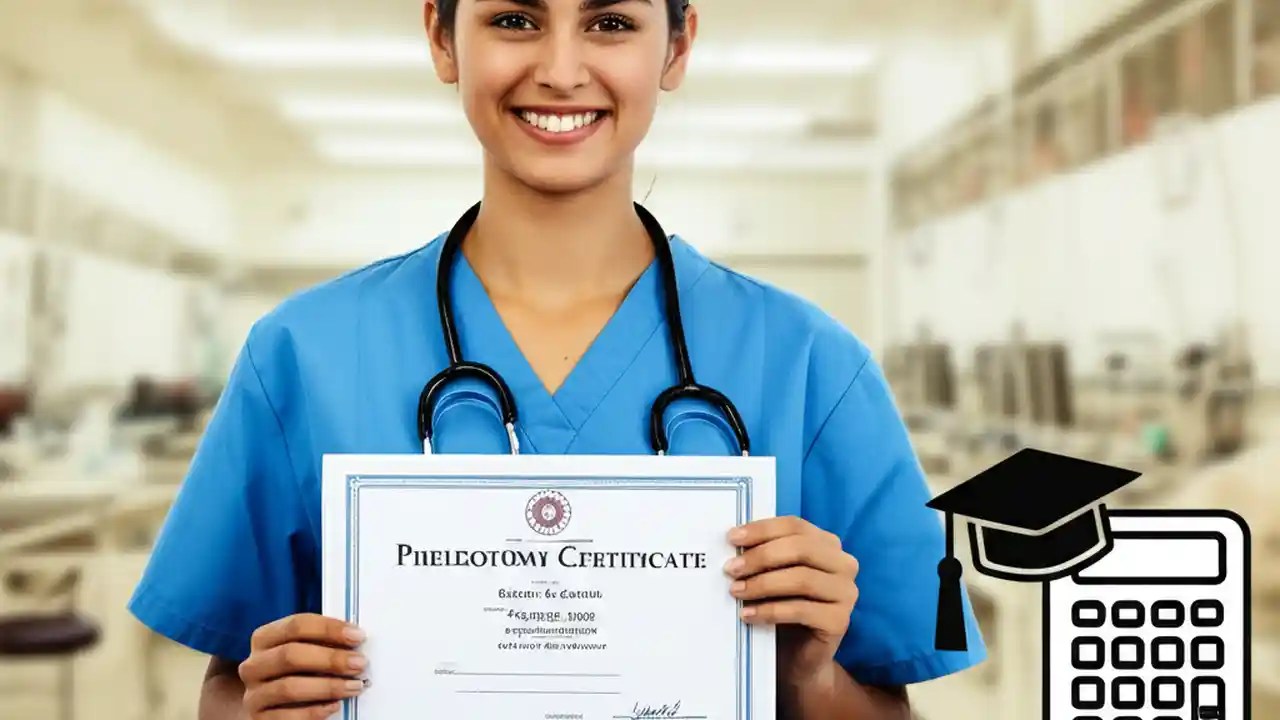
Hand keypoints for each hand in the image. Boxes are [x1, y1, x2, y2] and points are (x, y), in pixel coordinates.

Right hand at [238, 614, 368, 718]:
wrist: (272, 706)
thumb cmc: (294, 672)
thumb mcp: (304, 651)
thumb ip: (322, 642)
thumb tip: (355, 639)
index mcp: (264, 639)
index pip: (296, 626)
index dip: (329, 629)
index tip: (357, 636)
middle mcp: (254, 665)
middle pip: (290, 655)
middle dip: (331, 658)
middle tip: (359, 663)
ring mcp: (254, 694)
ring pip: (289, 687)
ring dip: (328, 686)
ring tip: (354, 686)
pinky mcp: (259, 719)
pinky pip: (287, 717)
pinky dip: (314, 711)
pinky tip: (334, 706)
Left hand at [726, 517, 858, 686]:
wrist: (797, 657)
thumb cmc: (783, 609)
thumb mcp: (773, 575)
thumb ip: (764, 556)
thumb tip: (733, 541)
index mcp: (828, 545)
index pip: (795, 525)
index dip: (762, 529)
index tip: (732, 538)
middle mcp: (844, 564)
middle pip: (800, 548)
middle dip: (760, 556)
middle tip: (730, 569)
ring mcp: (846, 593)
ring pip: (801, 578)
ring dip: (762, 584)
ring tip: (735, 591)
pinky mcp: (840, 621)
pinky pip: (801, 610)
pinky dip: (770, 611)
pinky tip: (748, 615)